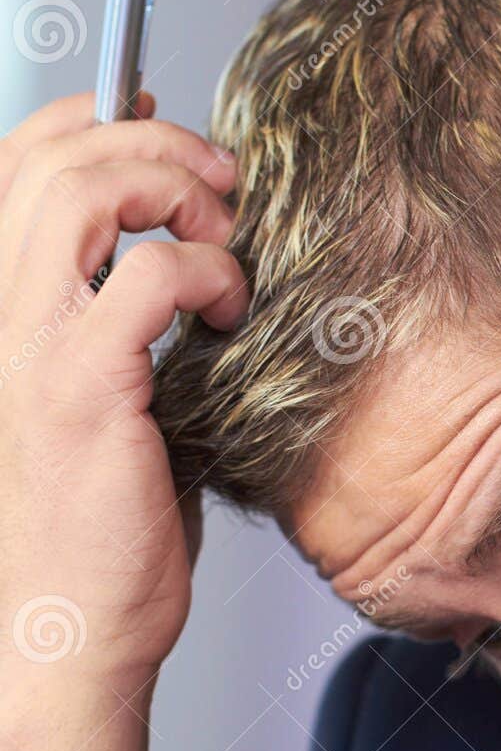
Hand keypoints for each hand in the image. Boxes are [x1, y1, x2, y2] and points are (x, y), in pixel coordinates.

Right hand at [0, 92, 245, 750]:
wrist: (66, 625)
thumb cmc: (95, 521)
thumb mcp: (98, 394)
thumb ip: (117, 319)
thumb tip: (186, 259)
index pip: (19, 164)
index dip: (96, 125)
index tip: (167, 128)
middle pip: (52, 158)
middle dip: (154, 144)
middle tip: (221, 183)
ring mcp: (29, 347)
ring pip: (86, 194)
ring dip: (175, 191)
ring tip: (224, 239)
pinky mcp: (83, 389)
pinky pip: (149, 279)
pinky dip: (207, 274)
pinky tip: (229, 313)